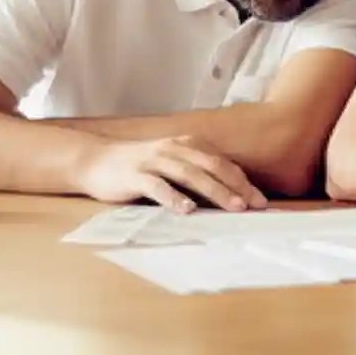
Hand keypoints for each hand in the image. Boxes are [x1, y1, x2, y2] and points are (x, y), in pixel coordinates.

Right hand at [76, 135, 266, 212]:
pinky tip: (187, 210)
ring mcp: (154, 161)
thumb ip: (195, 174)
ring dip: (214, 191)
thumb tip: (228, 196)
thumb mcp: (171, 163)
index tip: (260, 201)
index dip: (243, 181)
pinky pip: (157, 187)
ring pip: (190, 175)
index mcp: (187, 145)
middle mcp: (174, 149)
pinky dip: (174, 198)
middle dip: (236, 186)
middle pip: (212, 166)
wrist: (95, 161)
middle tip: (253, 205)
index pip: (222, 163)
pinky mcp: (135, 175)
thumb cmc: (139, 167)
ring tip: (233, 207)